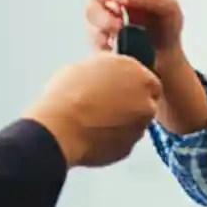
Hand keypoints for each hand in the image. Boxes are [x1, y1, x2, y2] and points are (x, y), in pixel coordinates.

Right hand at [23, 52, 161, 167]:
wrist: (59, 128)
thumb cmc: (68, 95)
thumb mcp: (88, 63)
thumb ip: (107, 61)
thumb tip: (107, 57)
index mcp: (140, 76)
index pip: (148, 80)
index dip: (131, 83)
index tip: (119, 86)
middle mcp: (146, 103)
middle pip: (145, 102)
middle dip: (129, 103)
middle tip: (105, 102)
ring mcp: (138, 129)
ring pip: (134, 124)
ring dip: (121, 122)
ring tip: (94, 119)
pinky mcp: (127, 149)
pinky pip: (122, 142)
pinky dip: (111, 138)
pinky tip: (92, 133)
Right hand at [84, 0, 184, 60]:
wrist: (167, 58)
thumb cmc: (168, 28)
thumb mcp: (168, 6)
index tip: (113, 1)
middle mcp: (107, 5)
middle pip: (90, 5)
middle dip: (103, 17)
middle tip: (120, 25)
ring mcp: (101, 26)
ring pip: (90, 27)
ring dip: (107, 34)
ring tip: (123, 39)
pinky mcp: (100, 46)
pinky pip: (94, 47)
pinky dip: (107, 48)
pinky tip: (120, 49)